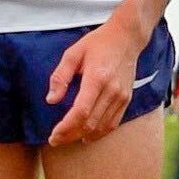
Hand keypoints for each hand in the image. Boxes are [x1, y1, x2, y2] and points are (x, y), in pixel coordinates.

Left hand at [45, 15, 148, 145]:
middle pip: (90, 123)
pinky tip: (86, 135)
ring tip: (67, 138)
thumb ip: (60, 77)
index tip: (53, 134)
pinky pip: (113, 123)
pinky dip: (99, 133)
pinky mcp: (127, 99)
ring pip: (102, 126)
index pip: (81, 111)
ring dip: (83, 136)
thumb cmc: (97, 43)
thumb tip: (51, 100)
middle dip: (70, 135)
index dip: (66, 127)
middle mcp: (112, 90)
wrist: (126, 38)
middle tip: (55, 140)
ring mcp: (122, 97)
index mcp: (97, 78)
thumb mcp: (73, 53)